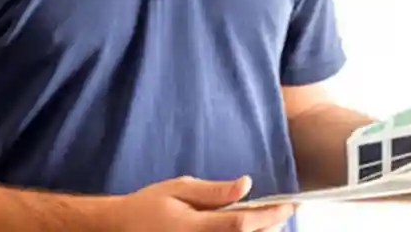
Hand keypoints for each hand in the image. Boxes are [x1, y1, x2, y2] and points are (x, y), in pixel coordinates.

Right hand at [116, 175, 295, 231]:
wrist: (120, 229)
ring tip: (270, 223)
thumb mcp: (179, 188)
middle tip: (284, 212)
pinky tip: (248, 231)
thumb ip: (214, 191)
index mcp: (196, 227)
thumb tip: (246, 185)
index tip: (290, 205)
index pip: (243, 224)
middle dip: (270, 228)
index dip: (271, 215)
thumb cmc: (149, 205)